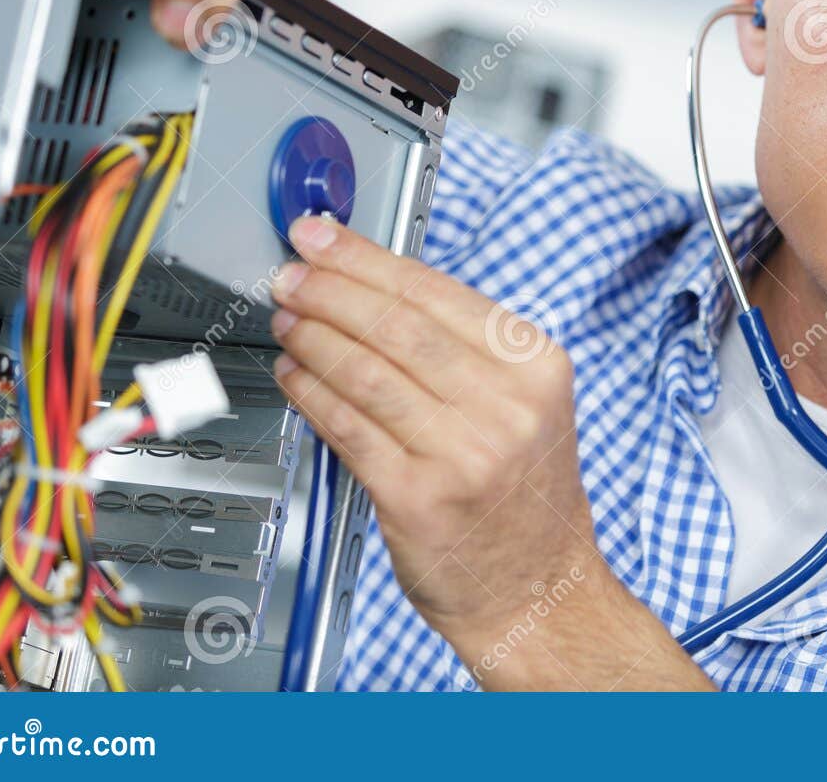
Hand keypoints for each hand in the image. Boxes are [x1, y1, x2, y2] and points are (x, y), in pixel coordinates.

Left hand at [267, 215, 601, 647]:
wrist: (540, 588)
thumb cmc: (524, 494)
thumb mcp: (527, 403)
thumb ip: (467, 349)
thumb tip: (376, 288)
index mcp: (536, 366)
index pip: (436, 291)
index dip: (367, 258)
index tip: (325, 237)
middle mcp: (507, 405)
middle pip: (397, 324)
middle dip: (331, 289)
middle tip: (290, 272)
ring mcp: (464, 453)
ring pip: (366, 372)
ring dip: (313, 337)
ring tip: (286, 318)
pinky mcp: (417, 497)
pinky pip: (348, 428)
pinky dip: (312, 393)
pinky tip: (295, 375)